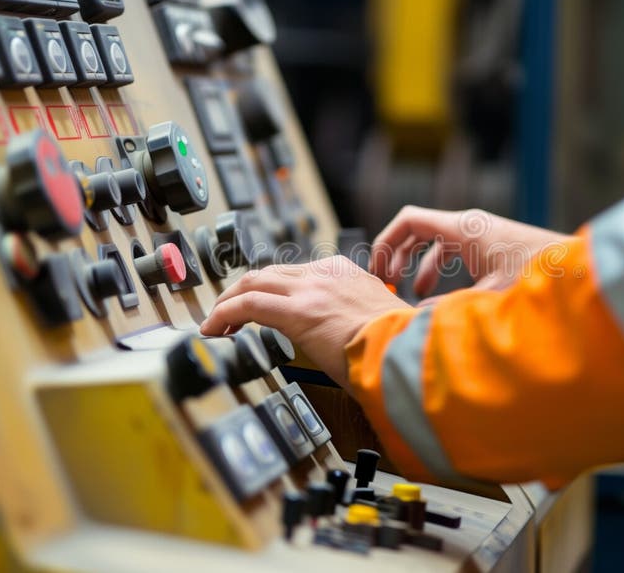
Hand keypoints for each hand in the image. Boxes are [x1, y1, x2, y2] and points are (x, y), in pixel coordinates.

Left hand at [200, 255, 407, 390]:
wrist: (408, 351)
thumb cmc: (400, 347)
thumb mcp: (377, 324)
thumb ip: (358, 324)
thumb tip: (350, 345)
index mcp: (348, 274)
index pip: (297, 274)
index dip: (272, 289)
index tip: (262, 306)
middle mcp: (327, 274)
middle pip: (270, 272)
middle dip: (243, 290)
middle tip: (227, 310)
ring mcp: (312, 289)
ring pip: (254, 282)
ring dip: (229, 301)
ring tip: (216, 321)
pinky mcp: (298, 311)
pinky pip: (248, 305)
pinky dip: (225, 314)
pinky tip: (215, 328)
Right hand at [370, 206, 569, 298]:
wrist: (578, 270)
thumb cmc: (538, 278)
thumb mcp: (489, 297)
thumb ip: (448, 310)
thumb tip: (417, 325)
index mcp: (463, 228)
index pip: (408, 221)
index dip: (385, 242)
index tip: (376, 270)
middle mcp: (468, 225)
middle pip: (416, 230)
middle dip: (397, 256)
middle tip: (385, 283)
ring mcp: (480, 233)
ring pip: (434, 242)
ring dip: (417, 265)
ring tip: (409, 292)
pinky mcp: (490, 245)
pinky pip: (452, 250)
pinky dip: (438, 268)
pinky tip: (436, 293)